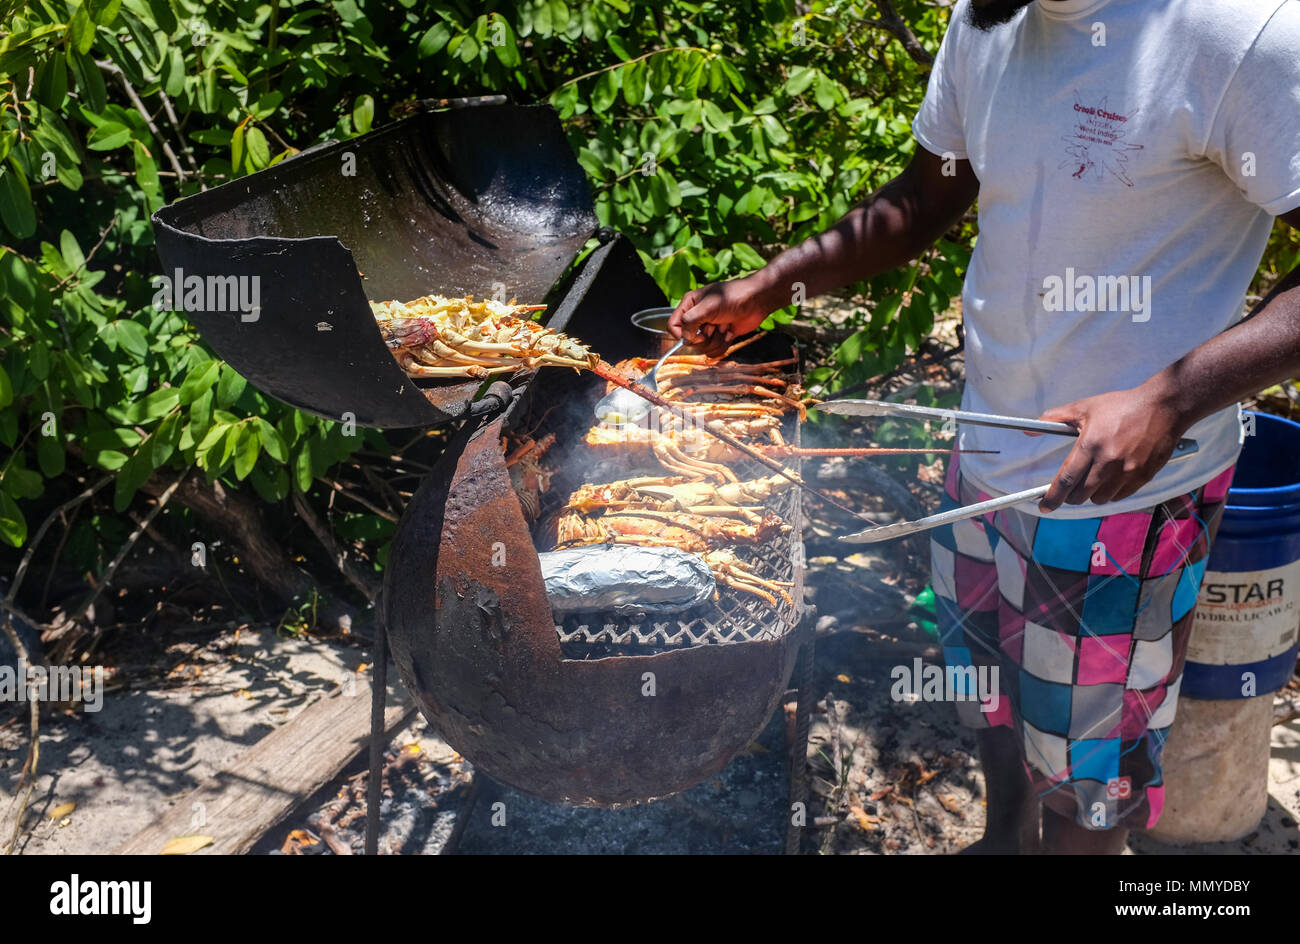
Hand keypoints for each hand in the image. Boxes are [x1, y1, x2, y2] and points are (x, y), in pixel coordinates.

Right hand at [667, 276, 773, 355]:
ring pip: (704, 348)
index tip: (696, 336)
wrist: (757, 301)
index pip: (673, 326)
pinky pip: (715, 350)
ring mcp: (710, 328)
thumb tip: (685, 338)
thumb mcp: (707, 306)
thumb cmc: (732, 297)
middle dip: (705, 337)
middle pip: (690, 341)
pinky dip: (724, 344)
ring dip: (717, 340)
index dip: (682, 335)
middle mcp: (697, 317)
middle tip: (715, 325)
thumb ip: (690, 320)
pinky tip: (730, 331)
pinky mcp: (721, 336)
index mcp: (689, 305)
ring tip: (725, 326)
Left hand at [1033, 384, 1187, 511]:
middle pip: (1081, 495)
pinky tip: (1111, 479)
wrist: (1164, 407)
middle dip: (1071, 496)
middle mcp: (1108, 462)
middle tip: (1071, 488)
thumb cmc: (1123, 406)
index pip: (1066, 480)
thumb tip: (1030, 428)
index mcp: (1090, 445)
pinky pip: (1120, 496)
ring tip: (1094, 479)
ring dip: (1092, 494)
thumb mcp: (1085, 407)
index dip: (1052, 497)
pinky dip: (1111, 492)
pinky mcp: (1144, 476)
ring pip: (1100, 498)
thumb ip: (1055, 418)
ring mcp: (1127, 471)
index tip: (1044, 506)